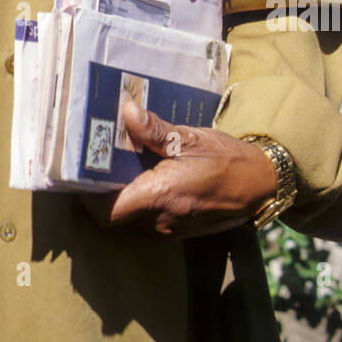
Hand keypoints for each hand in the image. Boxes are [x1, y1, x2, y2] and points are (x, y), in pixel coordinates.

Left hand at [82, 98, 277, 238]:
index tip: (80, 171)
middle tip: (97, 161)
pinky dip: (138, 202)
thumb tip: (125, 110)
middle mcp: (160, 220)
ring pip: (127, 219)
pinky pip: (145, 220)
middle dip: (101, 191)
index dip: (86, 195)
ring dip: (120, 196)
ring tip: (120, 164)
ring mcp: (168, 230)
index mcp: (161, 196)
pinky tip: (144, 176)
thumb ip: (154, 129)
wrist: (261, 185)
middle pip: (112, 215)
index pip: (105, 210)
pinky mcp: (176, 231)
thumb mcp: (190, 138)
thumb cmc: (227, 160)